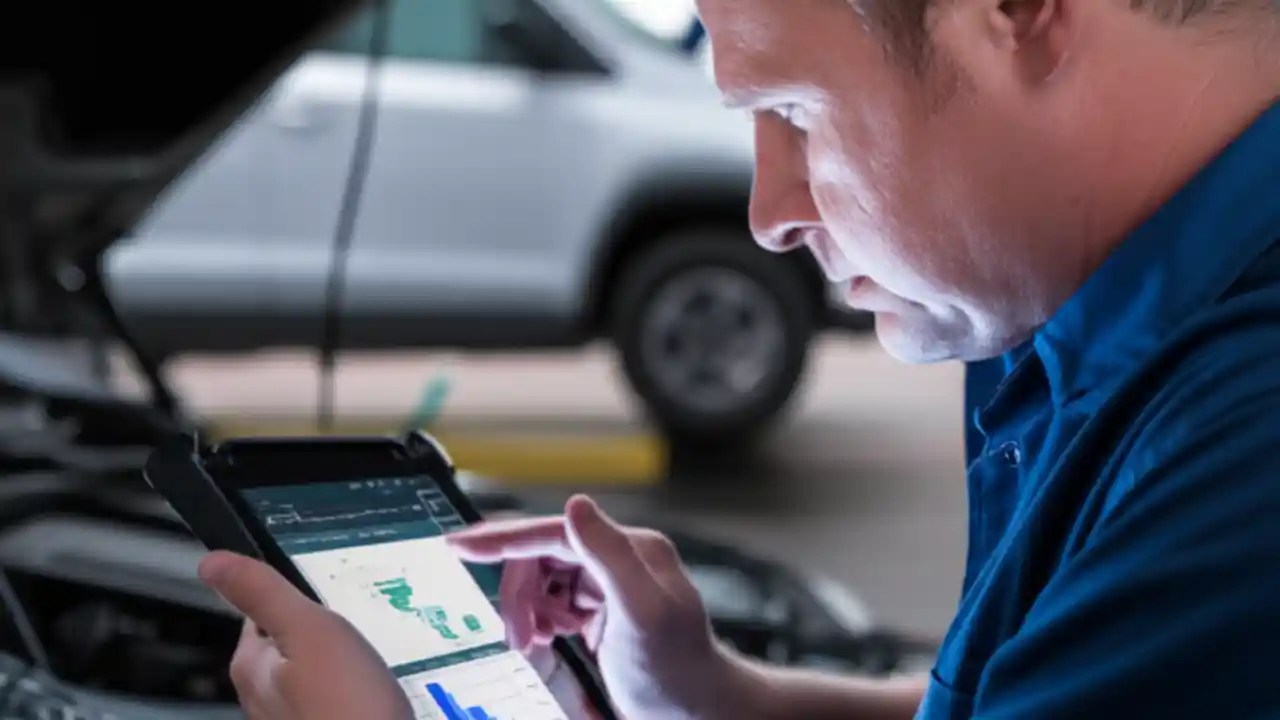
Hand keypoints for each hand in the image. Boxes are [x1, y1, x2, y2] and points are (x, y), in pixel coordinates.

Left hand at [198, 551, 412, 719]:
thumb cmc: (348, 706)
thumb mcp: (310, 632)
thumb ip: (264, 594)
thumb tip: (211, 561)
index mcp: (251, 666)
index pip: (261, 611)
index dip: (297, 599)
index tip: (328, 599)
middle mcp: (262, 698)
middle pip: (290, 642)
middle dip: (324, 633)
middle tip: (357, 631)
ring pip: (315, 673)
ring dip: (342, 663)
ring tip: (369, 663)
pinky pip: (334, 700)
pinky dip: (353, 691)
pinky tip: (374, 692)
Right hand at [447, 495, 759, 719]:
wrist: (696, 712)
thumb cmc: (676, 671)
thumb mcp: (643, 612)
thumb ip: (609, 556)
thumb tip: (575, 505)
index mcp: (631, 549)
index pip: (555, 533)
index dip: (504, 539)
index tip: (459, 545)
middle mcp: (621, 558)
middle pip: (543, 558)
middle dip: (521, 595)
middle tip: (519, 637)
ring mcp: (610, 583)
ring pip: (544, 580)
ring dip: (530, 610)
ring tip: (539, 642)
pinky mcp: (602, 608)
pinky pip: (553, 600)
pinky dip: (542, 619)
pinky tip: (553, 639)